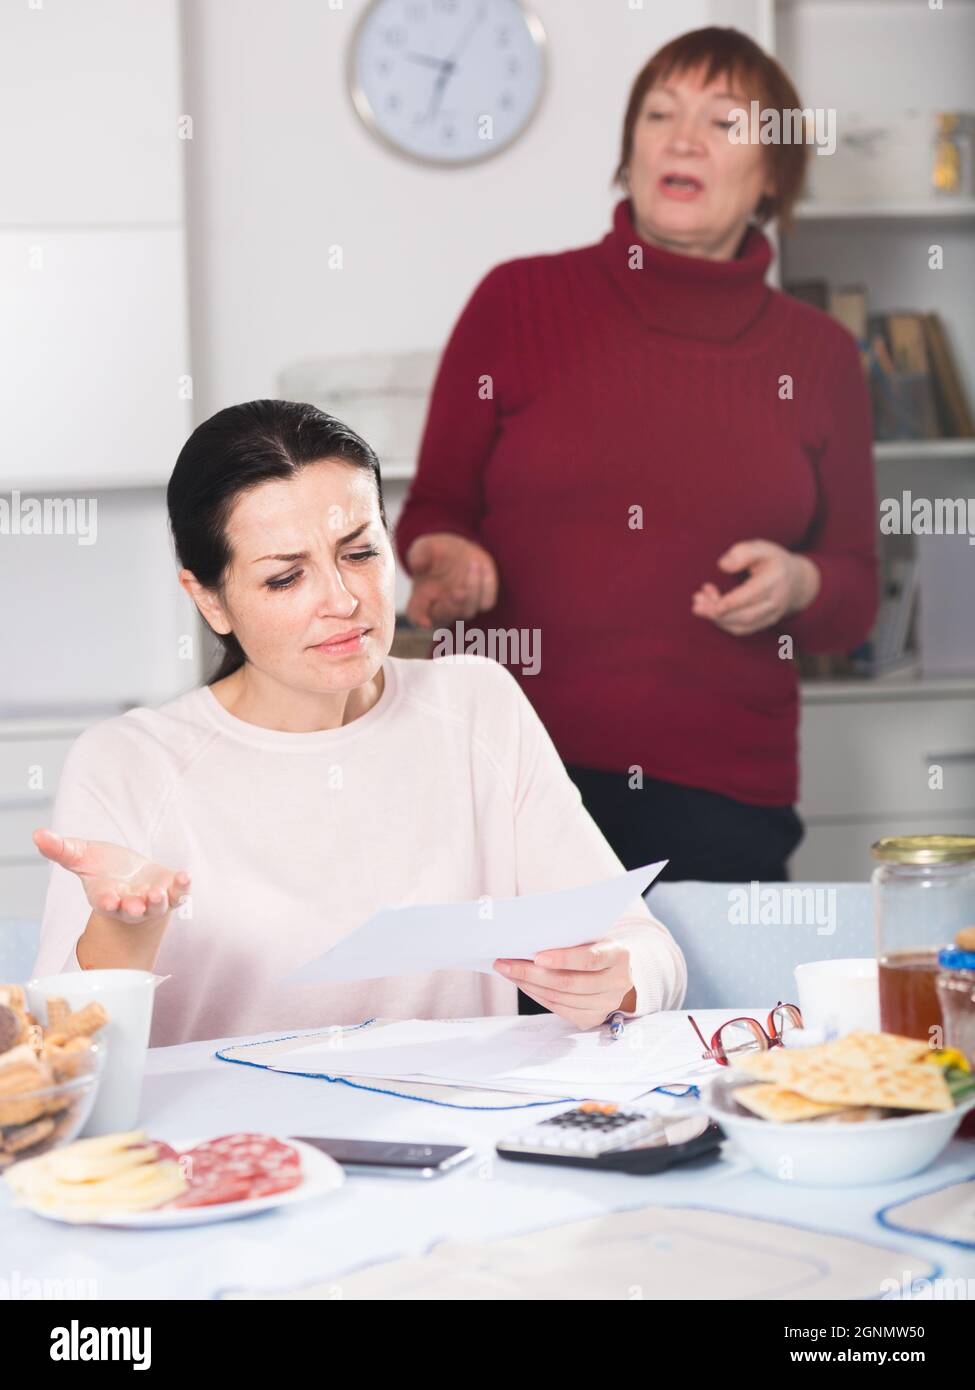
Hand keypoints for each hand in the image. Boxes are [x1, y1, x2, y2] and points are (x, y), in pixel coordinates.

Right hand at [33, 828, 190, 925]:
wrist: (134, 878)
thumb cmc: (105, 869)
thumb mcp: (82, 856)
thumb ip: (61, 849)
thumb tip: (37, 834)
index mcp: (106, 897)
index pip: (105, 903)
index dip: (107, 902)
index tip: (108, 901)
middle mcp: (130, 903)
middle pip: (132, 911)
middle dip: (134, 909)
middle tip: (136, 906)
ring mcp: (152, 900)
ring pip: (157, 906)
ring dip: (158, 902)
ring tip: (157, 894)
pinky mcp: (171, 892)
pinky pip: (178, 893)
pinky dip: (182, 887)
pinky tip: (184, 876)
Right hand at [405, 532, 497, 627]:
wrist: (458, 550)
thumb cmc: (435, 552)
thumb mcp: (424, 547)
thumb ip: (419, 555)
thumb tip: (417, 563)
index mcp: (421, 598)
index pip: (416, 615)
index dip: (419, 620)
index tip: (424, 622)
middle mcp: (441, 607)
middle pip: (444, 617)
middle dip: (451, 608)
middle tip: (458, 592)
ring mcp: (462, 606)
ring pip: (468, 611)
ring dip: (472, 594)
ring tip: (472, 565)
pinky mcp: (481, 599)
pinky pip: (487, 602)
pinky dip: (486, 586)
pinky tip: (482, 565)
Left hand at [494, 938, 635, 1029]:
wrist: (615, 972)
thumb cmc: (595, 947)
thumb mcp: (591, 936)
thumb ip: (570, 938)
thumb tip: (529, 939)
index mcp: (619, 955)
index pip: (590, 959)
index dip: (563, 959)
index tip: (536, 955)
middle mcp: (617, 983)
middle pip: (570, 982)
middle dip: (532, 973)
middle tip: (505, 964)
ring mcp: (606, 1005)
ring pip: (560, 998)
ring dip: (529, 985)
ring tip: (508, 972)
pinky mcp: (592, 1019)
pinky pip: (559, 1009)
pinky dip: (537, 996)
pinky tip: (523, 984)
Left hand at [691, 539, 819, 636]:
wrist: (798, 581)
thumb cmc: (772, 561)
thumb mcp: (761, 548)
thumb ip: (742, 553)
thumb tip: (723, 565)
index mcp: (774, 580)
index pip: (750, 595)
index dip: (728, 601)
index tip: (706, 599)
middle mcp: (775, 602)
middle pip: (744, 615)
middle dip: (717, 612)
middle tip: (696, 603)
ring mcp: (771, 616)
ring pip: (741, 625)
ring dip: (716, 618)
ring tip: (698, 603)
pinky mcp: (764, 624)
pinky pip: (741, 629)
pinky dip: (723, 622)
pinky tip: (710, 609)